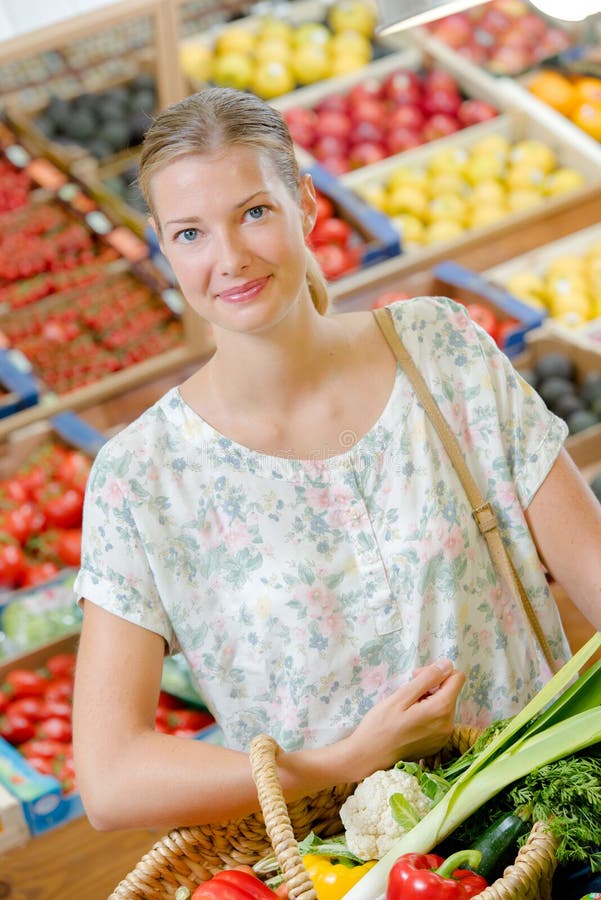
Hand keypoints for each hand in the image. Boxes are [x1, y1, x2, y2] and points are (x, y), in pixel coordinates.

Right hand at [342, 659, 465, 779]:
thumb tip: (447, 664)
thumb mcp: (401, 696)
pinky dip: (427, 714)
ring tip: (406, 707)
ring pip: (444, 705)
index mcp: (441, 710)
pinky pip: (439, 720)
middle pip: (450, 692)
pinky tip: (409, 720)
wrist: (369, 757)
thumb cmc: (381, 725)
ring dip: (428, 700)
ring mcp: (443, 737)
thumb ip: (427, 679)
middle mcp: (448, 724)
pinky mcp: (437, 744)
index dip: (438, 671)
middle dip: (431, 686)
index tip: (417, 676)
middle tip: (407, 691)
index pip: (457, 678)